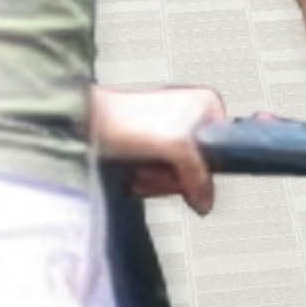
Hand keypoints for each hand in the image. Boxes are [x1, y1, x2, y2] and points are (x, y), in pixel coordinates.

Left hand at [87, 82, 226, 204]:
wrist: (82, 125)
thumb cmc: (121, 120)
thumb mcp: (174, 145)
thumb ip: (197, 175)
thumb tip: (206, 202)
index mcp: (207, 104)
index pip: (223, 151)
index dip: (204, 169)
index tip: (186, 174)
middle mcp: (190, 118)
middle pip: (197, 168)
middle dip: (172, 177)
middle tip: (155, 168)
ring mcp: (169, 135)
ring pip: (175, 177)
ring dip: (155, 181)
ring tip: (139, 167)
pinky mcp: (149, 150)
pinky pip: (158, 178)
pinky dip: (145, 181)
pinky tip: (132, 171)